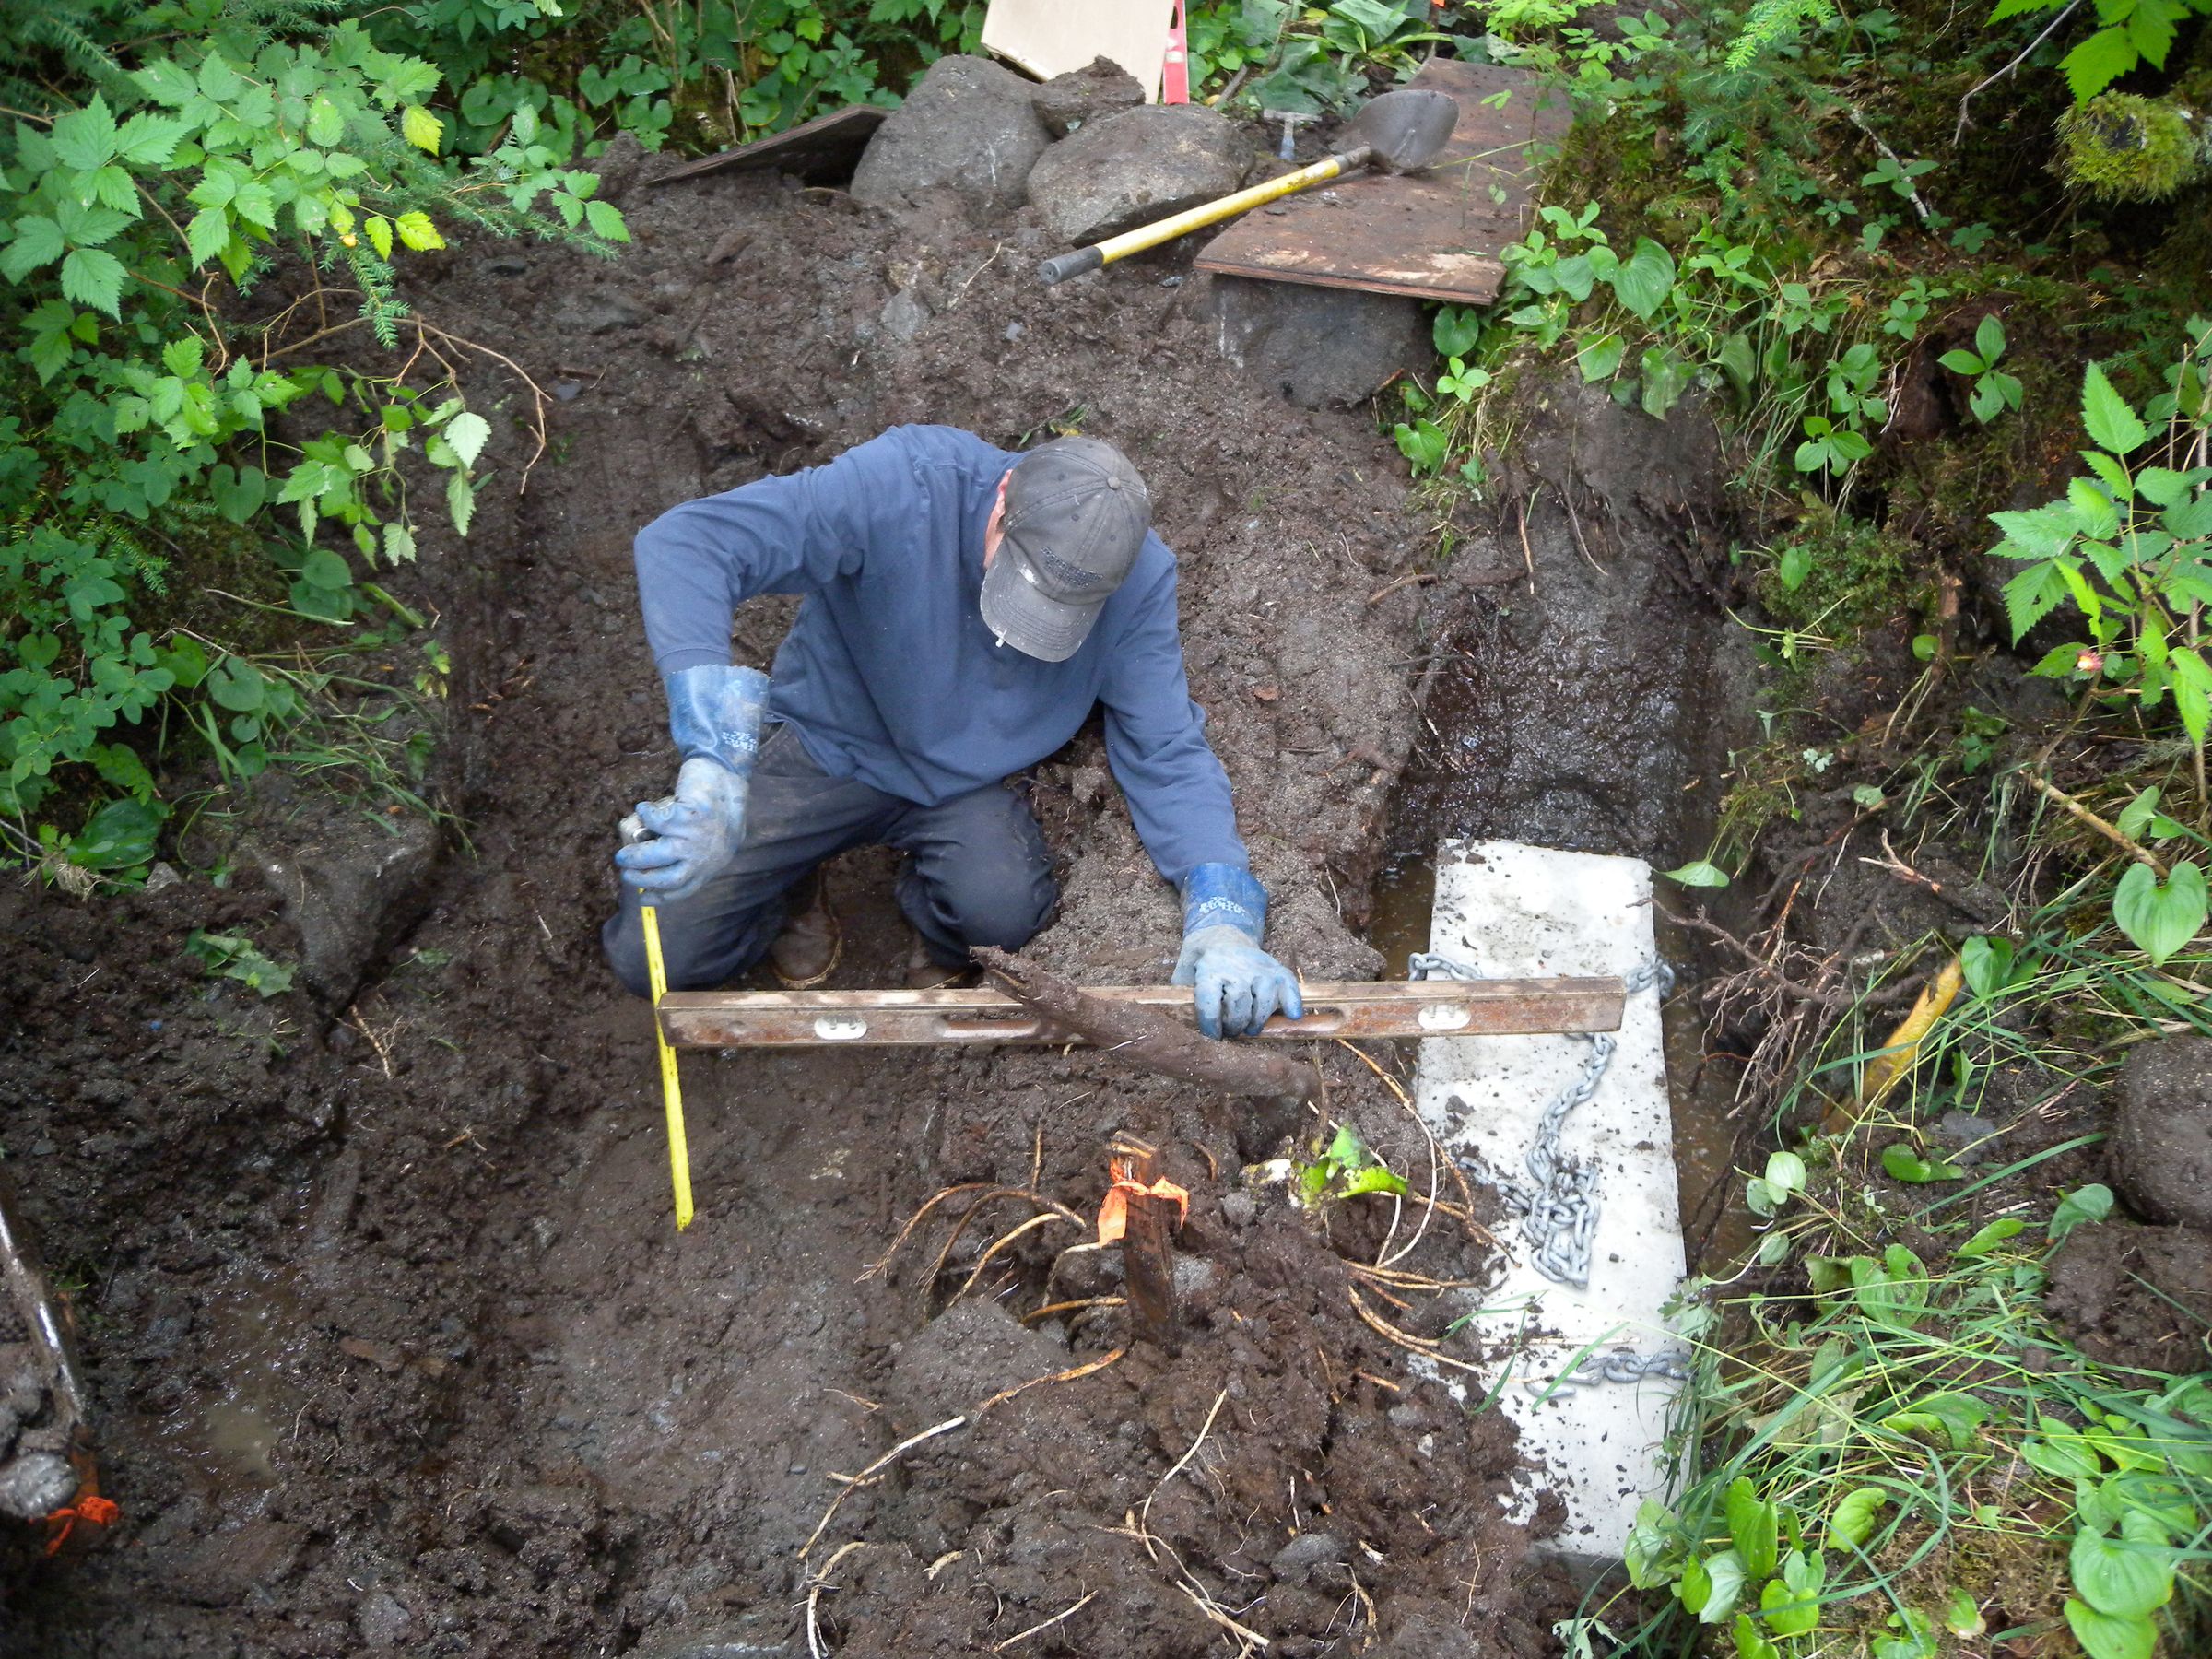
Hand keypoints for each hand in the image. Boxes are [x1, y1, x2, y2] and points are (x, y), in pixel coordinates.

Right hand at [614, 756, 748, 901]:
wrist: (727, 773)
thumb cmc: (721, 804)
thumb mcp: (720, 837)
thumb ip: (701, 852)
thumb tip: (664, 864)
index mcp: (712, 862)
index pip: (685, 888)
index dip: (661, 895)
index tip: (642, 896)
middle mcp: (704, 854)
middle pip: (667, 878)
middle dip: (641, 877)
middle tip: (624, 870)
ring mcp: (695, 836)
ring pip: (657, 853)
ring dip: (635, 855)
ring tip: (622, 853)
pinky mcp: (687, 816)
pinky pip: (656, 820)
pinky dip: (645, 813)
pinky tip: (643, 808)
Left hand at [1173, 924, 1302, 1038]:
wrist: (1219, 935)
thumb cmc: (1200, 965)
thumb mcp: (1183, 977)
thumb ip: (1183, 999)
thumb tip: (1186, 1027)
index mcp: (1208, 970)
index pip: (1210, 1002)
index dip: (1211, 1025)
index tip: (1213, 1037)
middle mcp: (1235, 967)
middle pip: (1239, 1003)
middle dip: (1235, 1025)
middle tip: (1232, 1031)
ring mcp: (1257, 966)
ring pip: (1264, 998)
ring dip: (1258, 1020)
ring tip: (1250, 1028)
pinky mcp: (1274, 966)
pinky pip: (1287, 983)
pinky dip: (1292, 1000)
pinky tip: (1292, 1016)